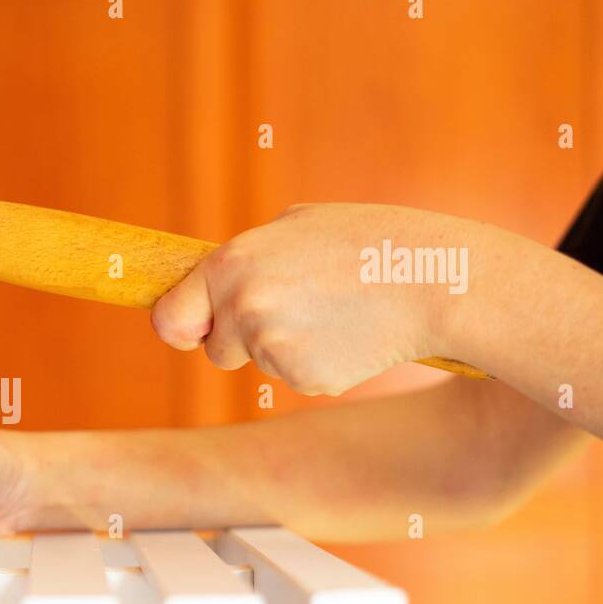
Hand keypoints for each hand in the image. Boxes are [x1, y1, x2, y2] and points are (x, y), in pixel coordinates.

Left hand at [151, 203, 481, 394]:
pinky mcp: (305, 379)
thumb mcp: (298, 224)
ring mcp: (272, 347)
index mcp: (230, 265)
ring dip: (286, 347)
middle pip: (216, 350)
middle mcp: (242, 308)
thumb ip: (248, 256)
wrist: (435, 279)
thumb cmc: (368, 241)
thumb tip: (213, 284)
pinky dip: (318, 363)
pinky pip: (296, 378)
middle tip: (293, 312)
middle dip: (241, 339)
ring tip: (335, 312)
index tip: (193, 331)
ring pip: (260, 363)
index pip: (168, 318)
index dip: (181, 328)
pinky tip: (351, 335)